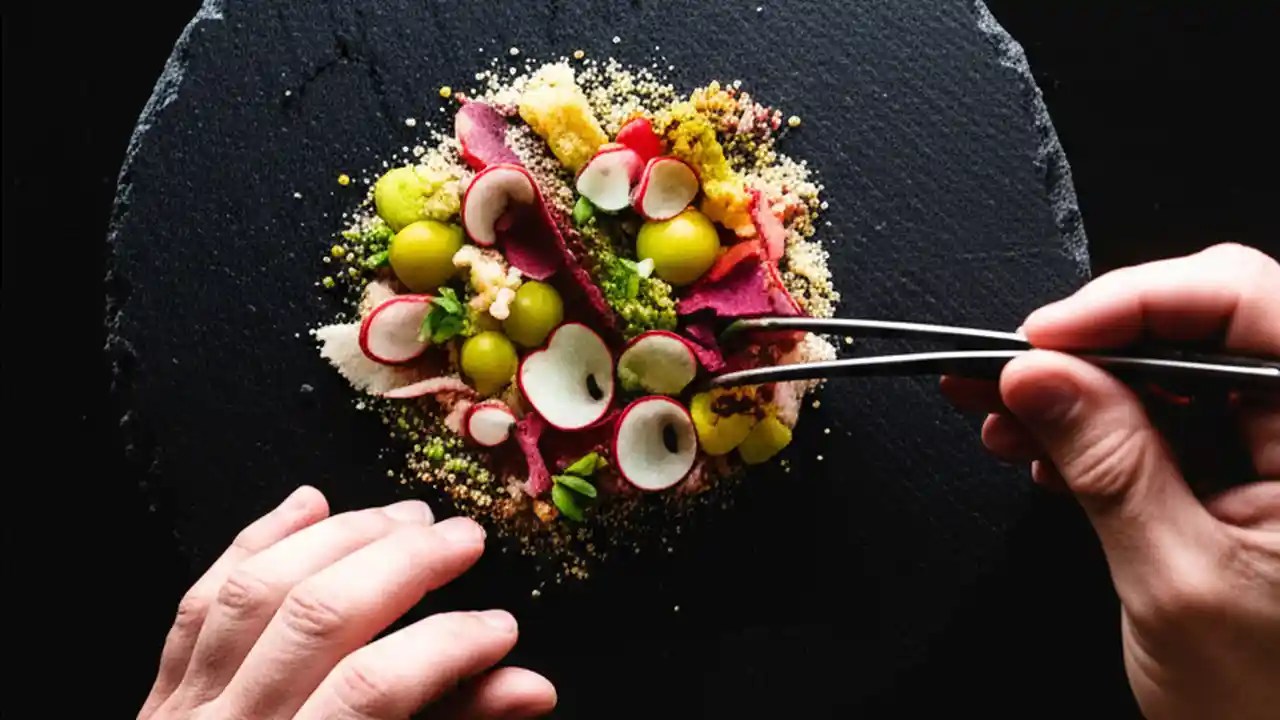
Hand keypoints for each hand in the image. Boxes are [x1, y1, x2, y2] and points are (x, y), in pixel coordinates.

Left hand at [138, 487, 555, 719]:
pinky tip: (310, 502)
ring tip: (407, 516)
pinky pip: (203, 596)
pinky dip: (259, 540)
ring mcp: (186, 710)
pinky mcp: (163, 691)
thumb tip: (532, 689)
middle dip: (402, 565)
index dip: (447, 645)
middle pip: (319, 619)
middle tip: (465, 538)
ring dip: (341, 537)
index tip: (502, 627)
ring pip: (260, 591)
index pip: (373, 688)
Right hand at [941, 243, 1279, 719]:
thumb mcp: (1178, 583)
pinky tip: (1041, 448)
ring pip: (1175, 376)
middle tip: (1007, 370)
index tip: (1045, 336)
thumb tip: (1042, 375)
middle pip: (1204, 329)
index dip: (1135, 301)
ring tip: (1003, 414)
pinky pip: (1170, 426)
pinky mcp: (1252, 478)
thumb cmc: (1272, 708)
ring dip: (1081, 391)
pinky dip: (1098, 432)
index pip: (1245, 303)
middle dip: (1091, 346)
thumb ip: (1110, 467)